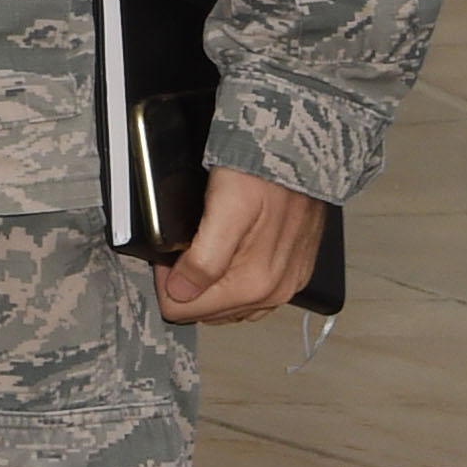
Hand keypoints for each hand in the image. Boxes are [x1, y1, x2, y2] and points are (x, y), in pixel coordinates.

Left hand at [155, 167, 326, 323]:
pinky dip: (232, 280)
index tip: (165, 256)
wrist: (301, 154)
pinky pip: (252, 294)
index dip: (165, 282)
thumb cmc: (262, 175)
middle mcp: (274, 292)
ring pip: (229, 306)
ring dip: (209, 285)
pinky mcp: (294, 272)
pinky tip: (226, 256)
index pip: (184, 309)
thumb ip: (203, 259)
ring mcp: (286, 284)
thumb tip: (180, 294)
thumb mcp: (224, 210)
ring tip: (200, 250)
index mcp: (253, 284)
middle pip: (207, 311)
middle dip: (186, 285)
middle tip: (180, 249)